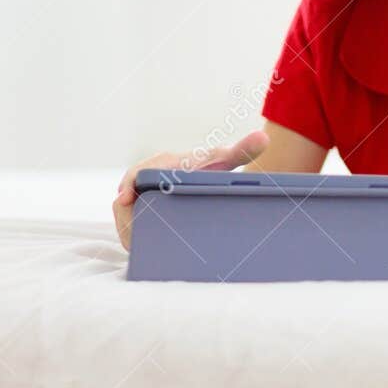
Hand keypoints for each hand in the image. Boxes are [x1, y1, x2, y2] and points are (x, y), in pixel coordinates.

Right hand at [111, 130, 269, 250]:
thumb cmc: (207, 168)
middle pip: (125, 201)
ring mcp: (136, 200)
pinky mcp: (136, 216)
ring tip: (147, 243)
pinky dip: (137, 237)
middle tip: (136, 236)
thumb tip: (263, 137)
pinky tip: (148, 249)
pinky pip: (129, 228)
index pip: (137, 174)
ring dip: (134, 230)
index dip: (129, 184)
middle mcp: (142, 182)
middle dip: (130, 217)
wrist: (198, 178)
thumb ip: (242, 150)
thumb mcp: (222, 161)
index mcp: (160, 165)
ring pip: (126, 218)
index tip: (124, 197)